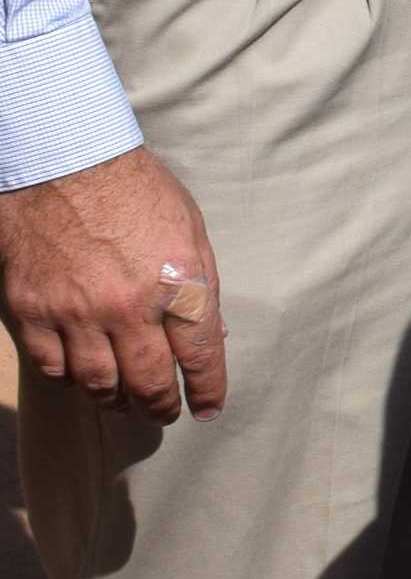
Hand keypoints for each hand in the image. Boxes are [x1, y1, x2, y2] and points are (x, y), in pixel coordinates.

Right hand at [0, 146, 225, 422]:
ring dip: (115, 399)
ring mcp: (76, 313)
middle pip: (148, 382)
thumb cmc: (137, 191)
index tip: (209, 408)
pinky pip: (53, 367)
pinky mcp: (33, 313)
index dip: (208, 389)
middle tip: (164, 413)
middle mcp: (129, 307)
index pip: (200, 355)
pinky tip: (82, 375)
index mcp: (178, 282)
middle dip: (160, 406)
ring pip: (98, 384)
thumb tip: (207, 334)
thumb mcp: (189, 230)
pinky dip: (71, 378)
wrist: (65, 164)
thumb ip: (198, 284)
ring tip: (124, 401)